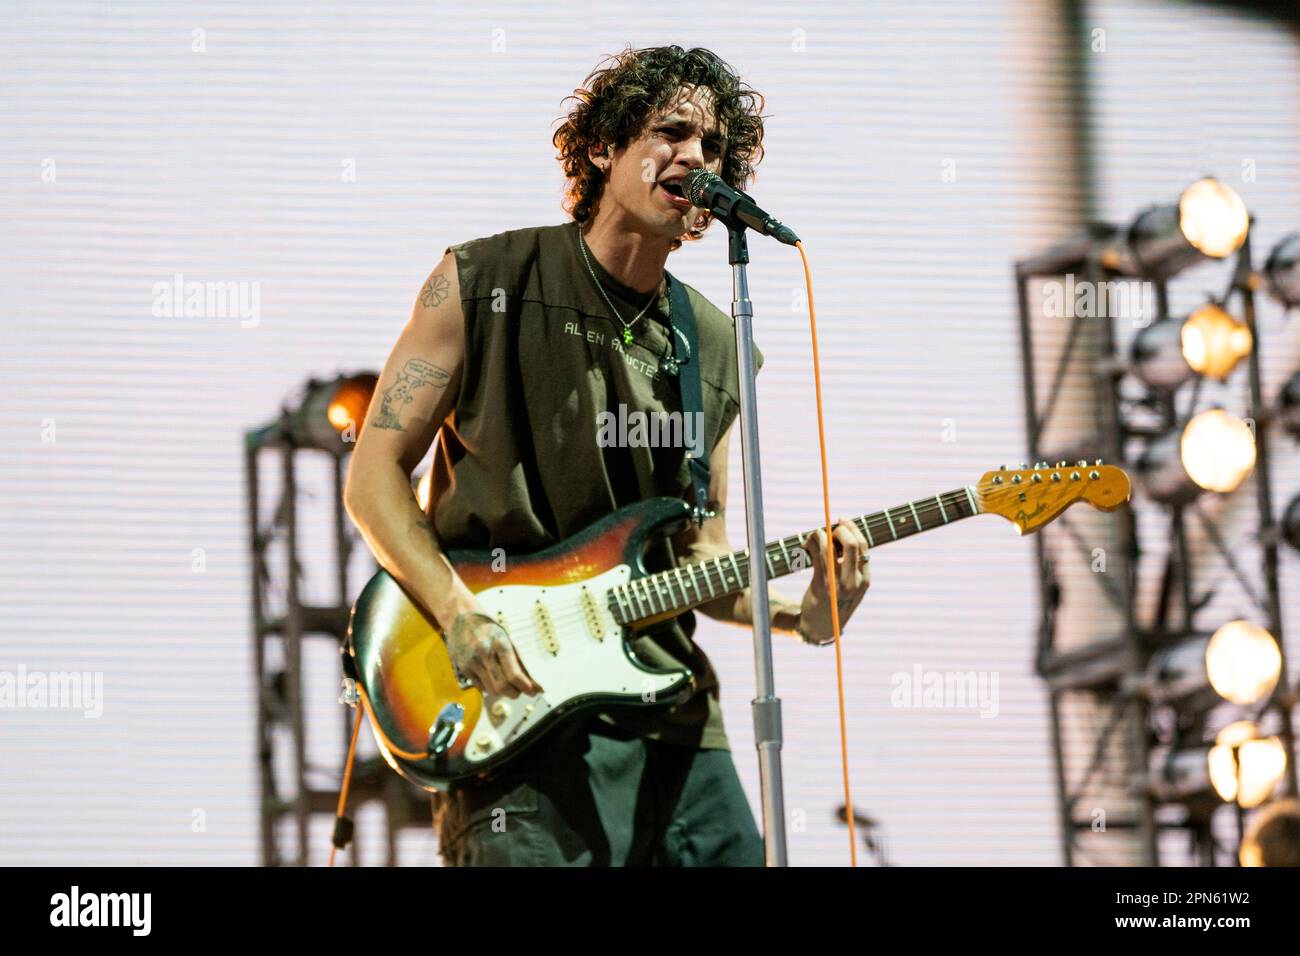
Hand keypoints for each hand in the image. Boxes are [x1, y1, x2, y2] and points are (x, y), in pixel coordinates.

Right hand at [445, 611, 543, 697]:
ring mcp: (472, 662)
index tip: (533, 692)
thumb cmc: (489, 630)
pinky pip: (481, 687)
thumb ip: (520, 664)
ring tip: (507, 684)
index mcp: (500, 644)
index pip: (514, 675)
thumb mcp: (507, 640)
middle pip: (503, 686)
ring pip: (492, 690)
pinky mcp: (463, 669)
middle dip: (515, 693)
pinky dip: (490, 687)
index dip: (525, 687)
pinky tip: (492, 677)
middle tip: (520, 690)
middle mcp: (484, 653)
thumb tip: (536, 686)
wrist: (462, 619)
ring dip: (503, 692)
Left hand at [797, 519, 870, 644]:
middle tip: (829, 529)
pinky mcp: (820, 585)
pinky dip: (809, 543)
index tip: (841, 520)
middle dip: (839, 529)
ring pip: (829, 546)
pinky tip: (806, 544)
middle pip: (851, 543)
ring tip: (814, 536)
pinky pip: (815, 554)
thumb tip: (841, 531)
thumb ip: (852, 565)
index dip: (851, 528)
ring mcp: (837, 584)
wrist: (821, 627)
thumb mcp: (852, 586)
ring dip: (819, 534)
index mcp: (865, 580)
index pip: (863, 546)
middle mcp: (854, 582)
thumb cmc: (835, 601)